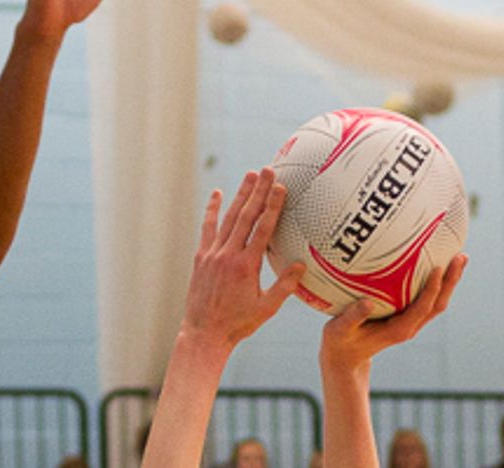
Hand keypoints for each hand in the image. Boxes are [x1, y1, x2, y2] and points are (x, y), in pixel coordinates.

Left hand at [180, 169, 305, 350]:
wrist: (204, 333)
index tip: (281, 188)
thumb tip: (302, 264)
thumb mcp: (267, 308)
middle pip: (246, 217)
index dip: (273, 207)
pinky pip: (207, 229)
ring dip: (240, 195)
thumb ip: (284, 285)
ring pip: (228, 219)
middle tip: (267, 170)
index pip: (263, 229)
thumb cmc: (239, 324)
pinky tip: (217, 193)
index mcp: (246, 266)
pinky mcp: (201, 257)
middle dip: (258, 192)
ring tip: (250, 176)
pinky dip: (212, 210)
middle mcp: (227, 255)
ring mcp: (212, 254)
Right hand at [319, 253, 467, 374]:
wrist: (345, 358)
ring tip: (458, 257)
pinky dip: (435, 283)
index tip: (438, 267)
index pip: (422, 307)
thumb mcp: (340, 330)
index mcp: (398, 330)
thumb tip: (367, 301)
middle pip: (438, 304)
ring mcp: (409, 322)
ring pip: (436, 301)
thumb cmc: (340, 343)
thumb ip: (353, 316)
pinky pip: (425, 299)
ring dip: (449, 281)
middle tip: (461, 256)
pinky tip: (433, 265)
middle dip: (451, 281)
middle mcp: (409, 326)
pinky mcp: (405, 317)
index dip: (432, 288)